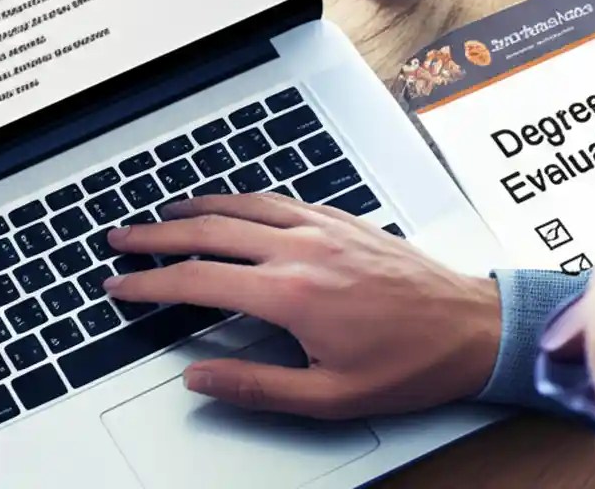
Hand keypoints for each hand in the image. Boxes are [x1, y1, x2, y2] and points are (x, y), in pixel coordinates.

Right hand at [102, 194, 500, 419]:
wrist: (474, 326)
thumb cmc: (410, 365)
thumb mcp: (330, 397)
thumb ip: (256, 387)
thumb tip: (199, 379)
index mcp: (291, 294)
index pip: (198, 281)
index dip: (150, 285)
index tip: (120, 287)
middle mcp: (301, 249)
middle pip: (207, 230)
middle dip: (155, 235)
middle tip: (121, 240)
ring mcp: (321, 227)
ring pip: (240, 205)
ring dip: (193, 207)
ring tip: (161, 214)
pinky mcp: (341, 219)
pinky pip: (277, 199)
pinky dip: (239, 199)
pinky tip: (227, 204)